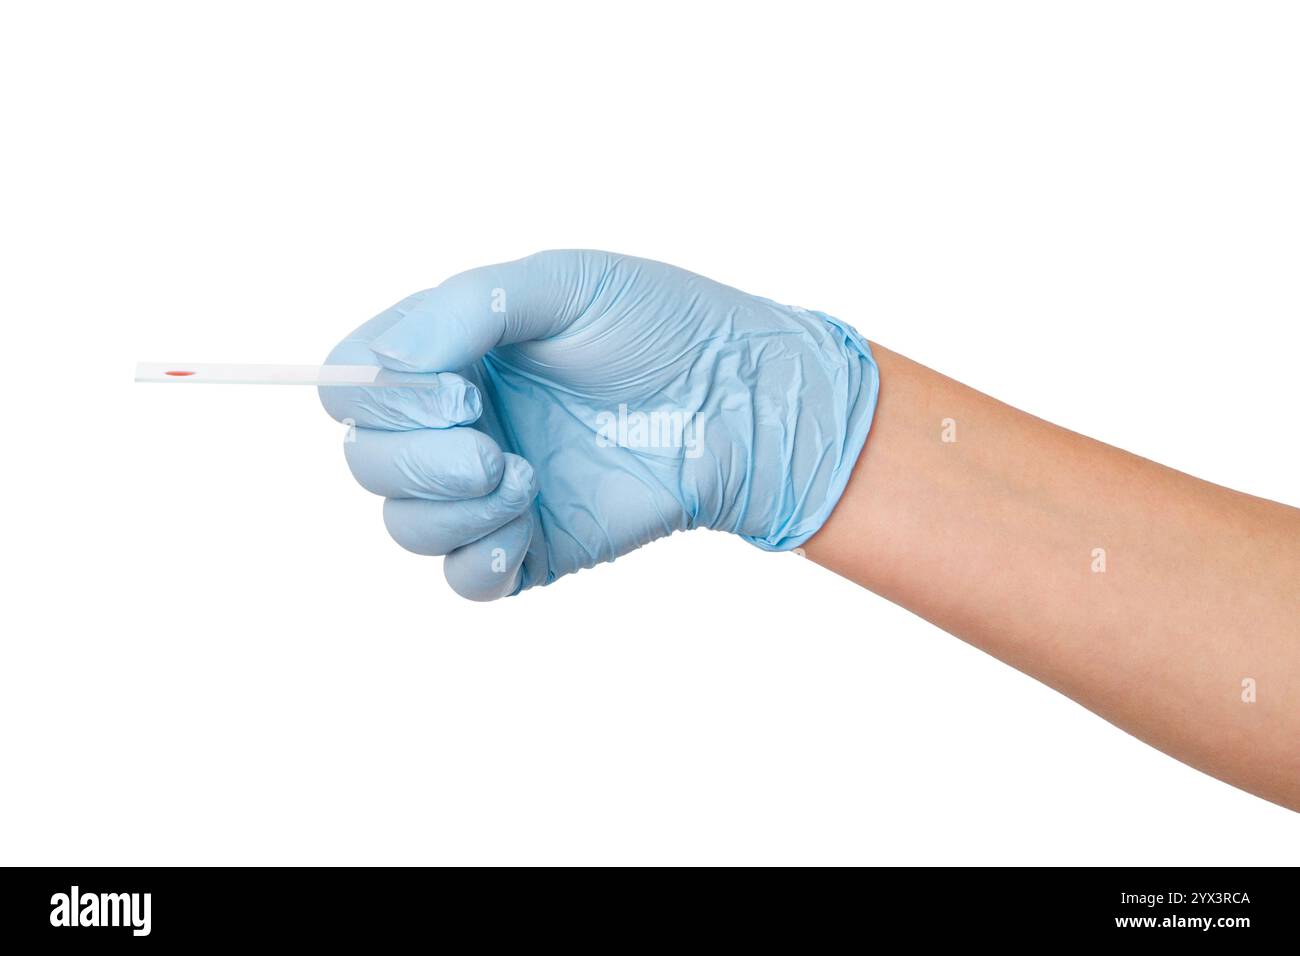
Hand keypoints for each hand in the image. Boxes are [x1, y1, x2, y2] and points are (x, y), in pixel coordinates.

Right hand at [320, 251, 877, 599]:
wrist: (742, 401)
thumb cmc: (662, 326)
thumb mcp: (564, 282)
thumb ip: (466, 308)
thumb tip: (382, 362)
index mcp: (452, 354)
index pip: (354, 384)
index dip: (375, 399)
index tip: (452, 394)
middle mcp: (460, 422)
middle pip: (368, 462)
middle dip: (414, 462)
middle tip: (490, 448)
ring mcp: (492, 488)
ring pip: (406, 526)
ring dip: (450, 510)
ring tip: (527, 478)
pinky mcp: (532, 544)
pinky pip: (464, 579)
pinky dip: (475, 562)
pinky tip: (521, 531)